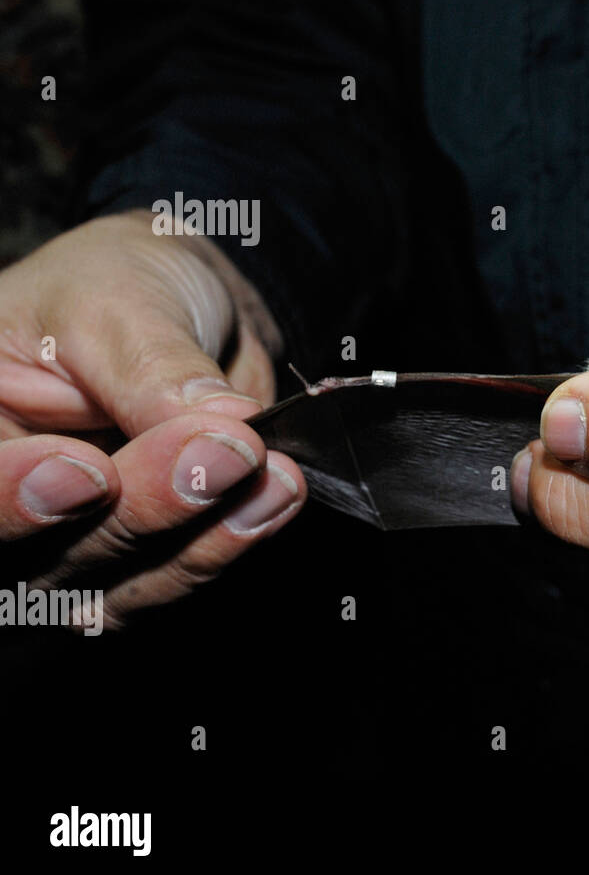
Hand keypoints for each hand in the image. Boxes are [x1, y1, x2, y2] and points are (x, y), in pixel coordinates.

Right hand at [0, 210, 304, 628]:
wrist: (173, 311)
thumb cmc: (114, 292)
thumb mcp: (117, 302)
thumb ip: (153, 370)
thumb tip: (220, 428)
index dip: (15, 499)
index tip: (90, 475)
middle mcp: (4, 506)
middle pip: (47, 554)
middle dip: (144, 507)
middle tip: (224, 458)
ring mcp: (62, 550)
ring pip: (121, 582)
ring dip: (206, 536)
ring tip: (273, 478)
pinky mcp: (137, 567)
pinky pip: (178, 577)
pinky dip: (233, 541)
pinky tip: (275, 497)